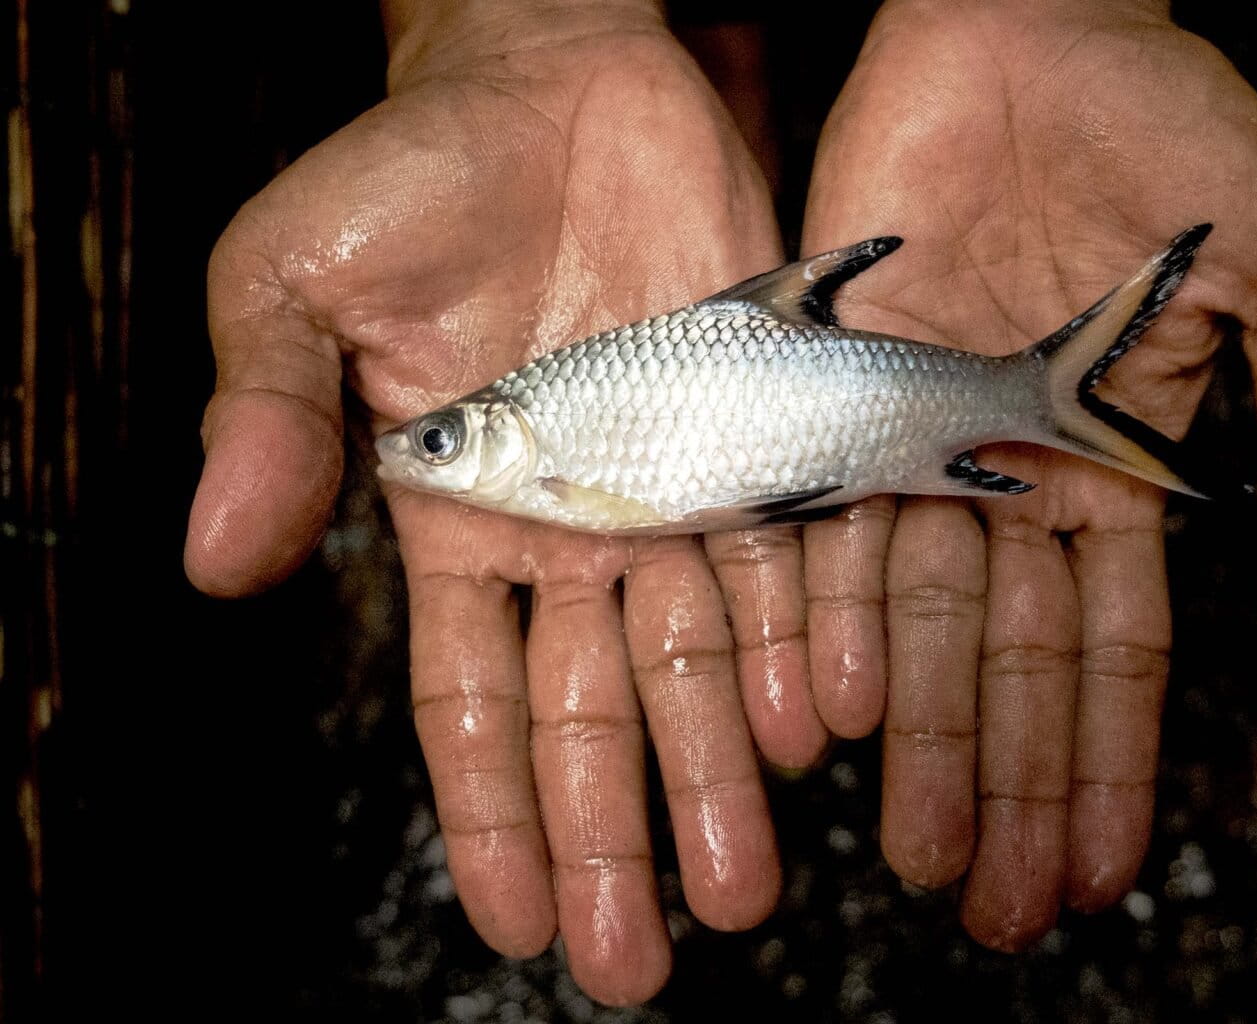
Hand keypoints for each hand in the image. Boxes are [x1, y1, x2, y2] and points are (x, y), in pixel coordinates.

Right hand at [185, 1, 814, 1001]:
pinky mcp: (762, 421)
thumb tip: (220, 562)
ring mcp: (676, 479)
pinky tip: (820, 728)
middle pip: (599, 712)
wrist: (548, 74)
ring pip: (704, 660)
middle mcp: (574, 523)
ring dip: (723, 773)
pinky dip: (807, 640)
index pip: (472, 700)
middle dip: (618, 835)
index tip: (520, 925)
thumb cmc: (407, 172)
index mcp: (456, 515)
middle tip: (645, 957)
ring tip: (748, 883)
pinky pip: (789, 553)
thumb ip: (267, 422)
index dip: (494, 815)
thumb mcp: (293, 284)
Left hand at [802, 0, 1256, 947]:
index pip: (1119, 647)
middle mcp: (1010, 480)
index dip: (1110, 761)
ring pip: (917, 621)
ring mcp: (917, 443)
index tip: (1102, 869)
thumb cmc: (1166, 130)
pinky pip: (824, 518)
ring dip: (921, 740)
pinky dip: (827, 612)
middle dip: (1007, 786)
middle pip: (1012, 665)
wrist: (1027, 31)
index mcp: (1116, 468)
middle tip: (991, 911)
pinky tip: (828, 712)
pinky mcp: (832, 390)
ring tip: (913, 852)